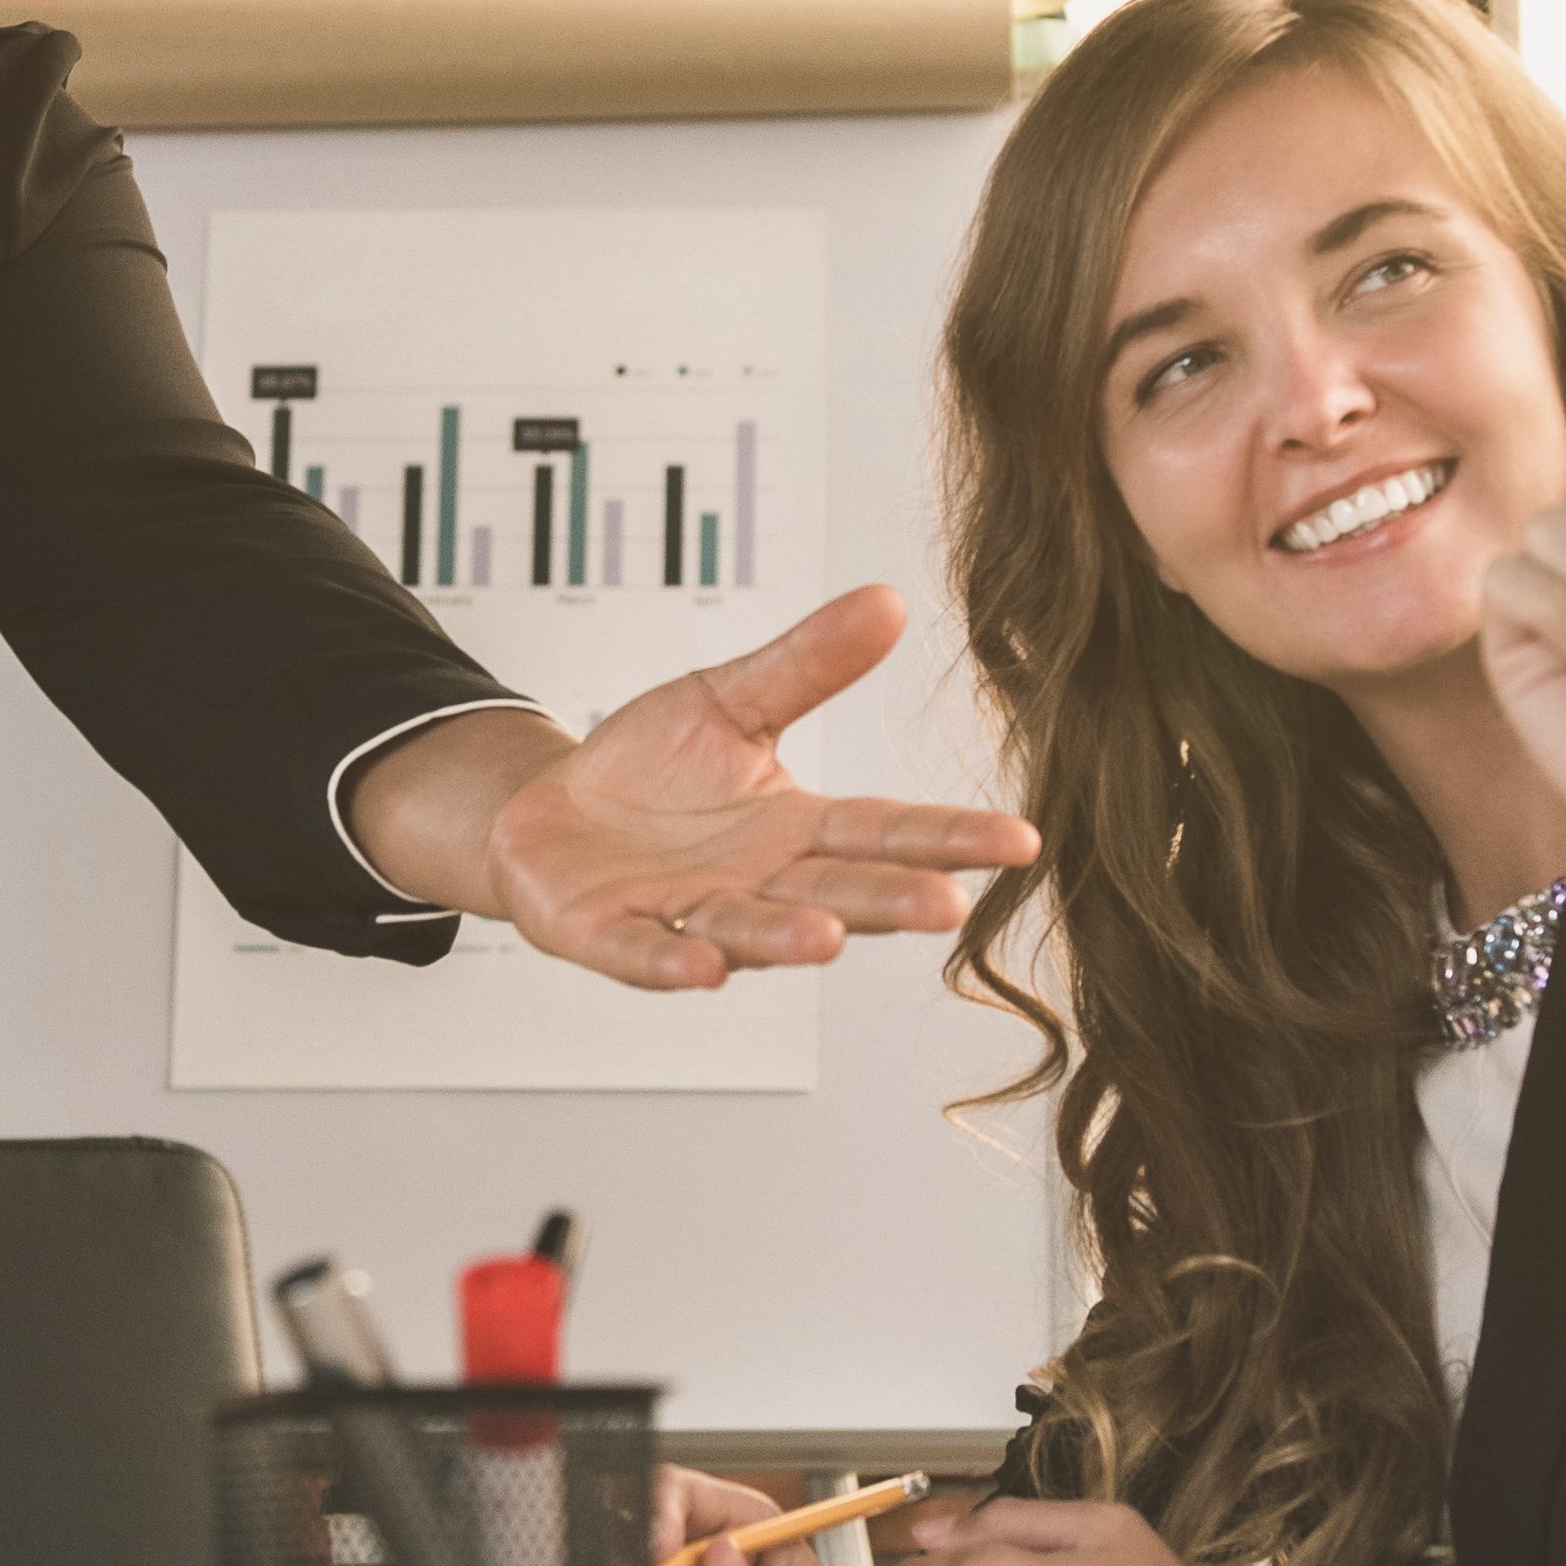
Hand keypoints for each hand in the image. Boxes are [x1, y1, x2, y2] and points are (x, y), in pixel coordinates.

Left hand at [460, 582, 1037, 993]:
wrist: (546, 811)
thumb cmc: (648, 768)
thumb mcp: (729, 699)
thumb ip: (808, 663)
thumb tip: (888, 599)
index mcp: (795, 830)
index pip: (884, 831)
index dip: (947, 838)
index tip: (1019, 842)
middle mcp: (755, 884)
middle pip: (834, 893)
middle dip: (887, 902)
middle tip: (946, 905)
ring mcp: (687, 915)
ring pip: (749, 930)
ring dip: (786, 940)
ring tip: (827, 939)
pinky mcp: (613, 934)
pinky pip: (647, 952)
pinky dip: (674, 962)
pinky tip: (704, 967)